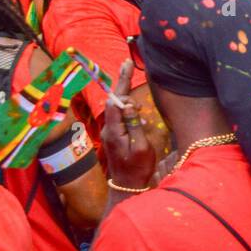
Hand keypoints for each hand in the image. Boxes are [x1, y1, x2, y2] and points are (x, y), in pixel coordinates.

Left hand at [101, 59, 157, 190]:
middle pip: (114, 100)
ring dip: (125, 95)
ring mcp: (111, 133)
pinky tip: (136, 109)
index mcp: (115, 130)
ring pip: (117, 108)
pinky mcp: (114, 137)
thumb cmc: (138, 169)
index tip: (127, 63)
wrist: (127, 187)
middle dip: (121, 82)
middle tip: (127, 64)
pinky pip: (120, 116)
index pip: (116, 100)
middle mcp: (109, 129)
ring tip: (132, 83)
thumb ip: (135, 125)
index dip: (121, 80)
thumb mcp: (141, 147)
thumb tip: (131, 104)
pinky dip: (127, 107)